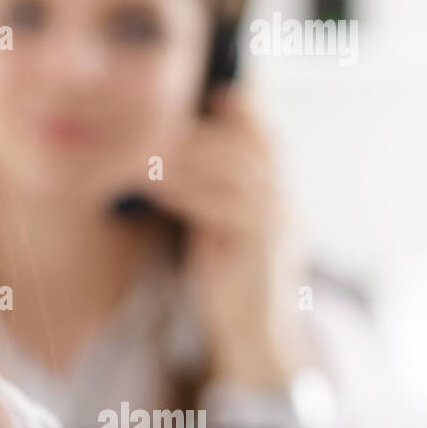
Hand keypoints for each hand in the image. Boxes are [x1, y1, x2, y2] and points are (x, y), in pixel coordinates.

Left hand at [136, 86, 311, 390]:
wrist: (255, 333)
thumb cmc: (230, 273)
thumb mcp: (222, 222)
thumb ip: (212, 187)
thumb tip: (174, 149)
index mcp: (278, 191)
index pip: (265, 136)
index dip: (242, 111)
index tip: (211, 94)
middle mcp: (283, 200)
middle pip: (245, 146)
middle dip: (197, 131)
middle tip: (150, 119)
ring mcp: (274, 223)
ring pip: (231, 172)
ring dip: (184, 156)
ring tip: (143, 147)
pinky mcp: (257, 248)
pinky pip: (220, 208)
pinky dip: (184, 192)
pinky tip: (153, 186)